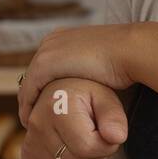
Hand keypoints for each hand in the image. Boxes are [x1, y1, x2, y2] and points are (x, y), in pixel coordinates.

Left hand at [17, 22, 140, 126]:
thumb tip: (93, 78)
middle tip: (33, 116)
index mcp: (65, 36)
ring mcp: (47, 51)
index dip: (43, 85)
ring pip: (29, 83)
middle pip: (34, 73)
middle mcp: (52, 40)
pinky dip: (28, 106)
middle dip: (32, 95)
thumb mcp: (104, 60)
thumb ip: (92, 66)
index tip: (45, 103)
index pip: (46, 64)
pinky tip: (31, 120)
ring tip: (31, 121)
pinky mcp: (45, 64)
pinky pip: (29, 90)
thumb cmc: (126, 57)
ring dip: (28, 103)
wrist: (130, 50)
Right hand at [21, 77, 128, 158]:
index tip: (109, 133)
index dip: (107, 146)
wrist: (63, 93)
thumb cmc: (88, 96)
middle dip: (98, 157)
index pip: (87, 147)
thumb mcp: (106, 99)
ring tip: (86, 145)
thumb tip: (116, 138)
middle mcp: (37, 126)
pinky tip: (74, 156)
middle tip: (99, 139)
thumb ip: (114, 117)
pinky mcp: (28, 157)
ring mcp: (30, 143)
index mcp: (56, 107)